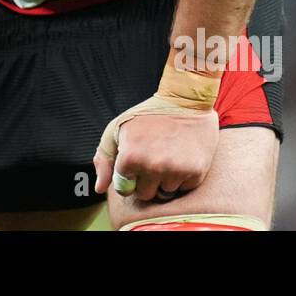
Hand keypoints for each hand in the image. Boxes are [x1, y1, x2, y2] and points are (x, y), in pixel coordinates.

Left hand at [93, 105, 218, 202]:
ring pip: (165, 193)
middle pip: (145, 195)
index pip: (124, 189)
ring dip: (165, 179)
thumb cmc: (147, 115)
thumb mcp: (117, 130)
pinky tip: (181, 157)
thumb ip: (104, 160)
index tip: (135, 163)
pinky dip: (182, 178)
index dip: (128, 178)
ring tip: (167, 155)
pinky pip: (184, 189)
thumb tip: (99, 188)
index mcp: (130, 157)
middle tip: (152, 158)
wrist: (186, 101)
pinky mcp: (196, 171)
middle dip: (145, 181)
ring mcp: (175, 170)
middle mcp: (153, 166)